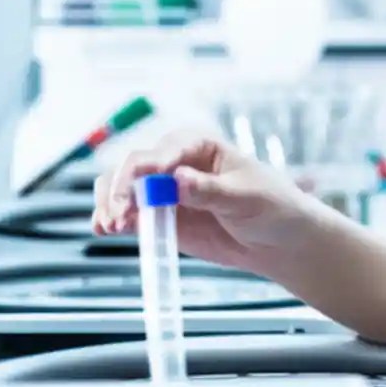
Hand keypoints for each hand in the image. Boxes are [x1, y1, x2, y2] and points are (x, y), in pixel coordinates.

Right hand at [92, 131, 319, 274]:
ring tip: (111, 226)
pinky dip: (111, 217)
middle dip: (122, 188)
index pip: (166, 149)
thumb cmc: (272, 207)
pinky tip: (105, 229)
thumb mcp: (246, 198)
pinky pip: (128, 213)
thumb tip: (178, 179)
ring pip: (122, 186)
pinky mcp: (160, 216)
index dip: (149, 167)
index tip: (141, 191)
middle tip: (121, 216)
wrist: (280, 241)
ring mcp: (165, 190)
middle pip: (135, 165)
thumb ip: (210, 191)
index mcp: (201, 145)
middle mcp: (176, 162)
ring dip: (110, 202)